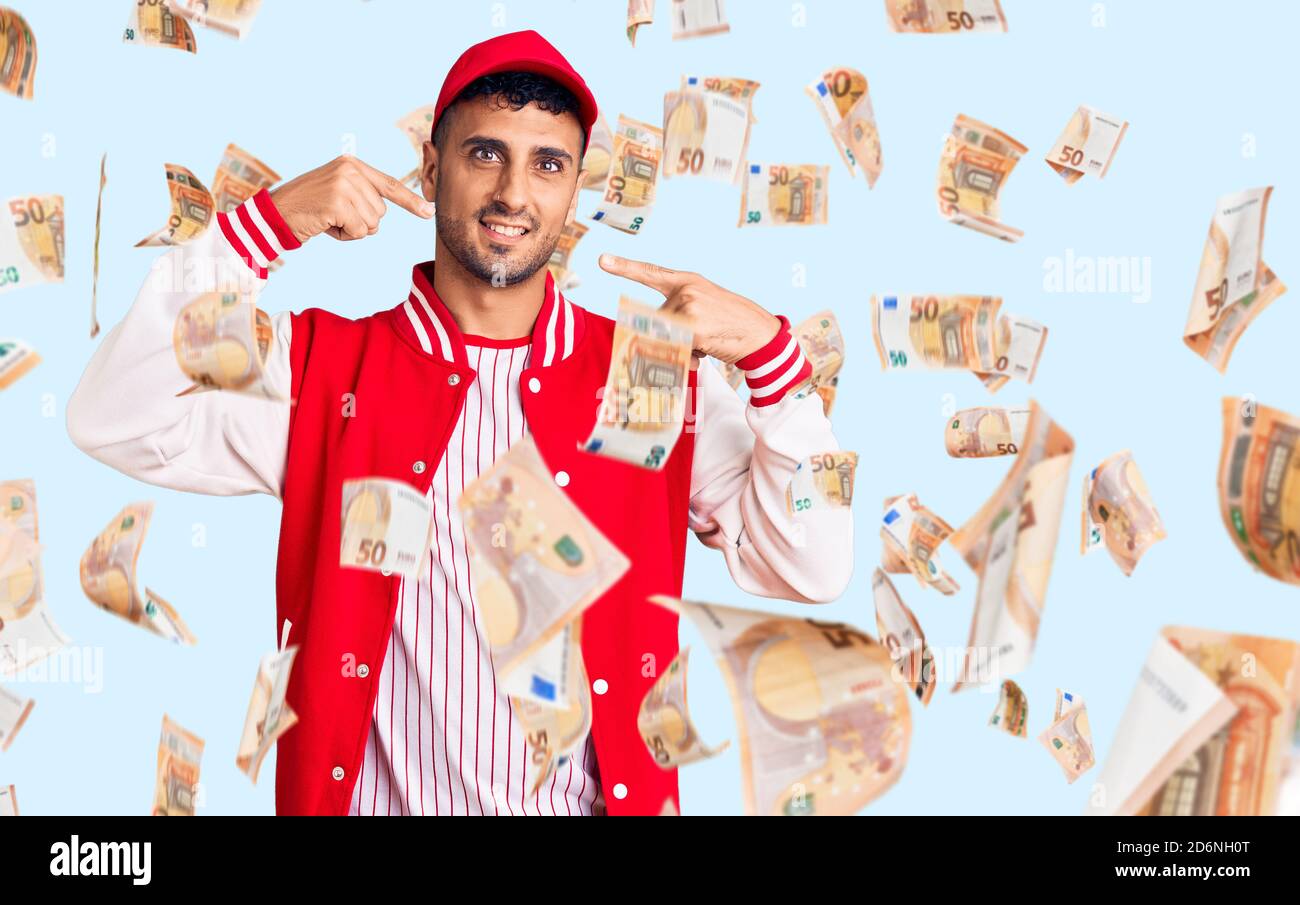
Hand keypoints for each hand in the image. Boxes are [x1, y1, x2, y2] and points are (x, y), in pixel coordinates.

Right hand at [268, 155, 433, 242]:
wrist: (276, 212)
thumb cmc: (309, 208)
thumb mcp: (338, 192)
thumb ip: (362, 196)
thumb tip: (381, 217)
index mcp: (353, 165)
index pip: (390, 184)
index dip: (411, 200)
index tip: (428, 211)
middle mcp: (351, 170)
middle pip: (381, 212)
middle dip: (362, 222)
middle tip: (335, 215)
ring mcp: (344, 185)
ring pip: (372, 223)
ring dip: (353, 230)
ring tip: (330, 219)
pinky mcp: (338, 203)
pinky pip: (359, 231)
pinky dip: (344, 236)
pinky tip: (326, 225)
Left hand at [597, 254, 780, 364]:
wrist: (760, 333)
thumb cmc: (728, 325)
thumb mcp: (702, 310)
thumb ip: (676, 317)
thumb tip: (645, 341)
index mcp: (686, 281)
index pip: (650, 272)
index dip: (624, 267)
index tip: (602, 260)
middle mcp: (685, 290)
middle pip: (653, 322)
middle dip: (666, 339)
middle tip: (693, 341)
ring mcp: (688, 306)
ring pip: (662, 337)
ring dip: (678, 349)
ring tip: (703, 344)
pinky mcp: (692, 326)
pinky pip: (674, 348)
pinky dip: (686, 357)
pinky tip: (706, 350)